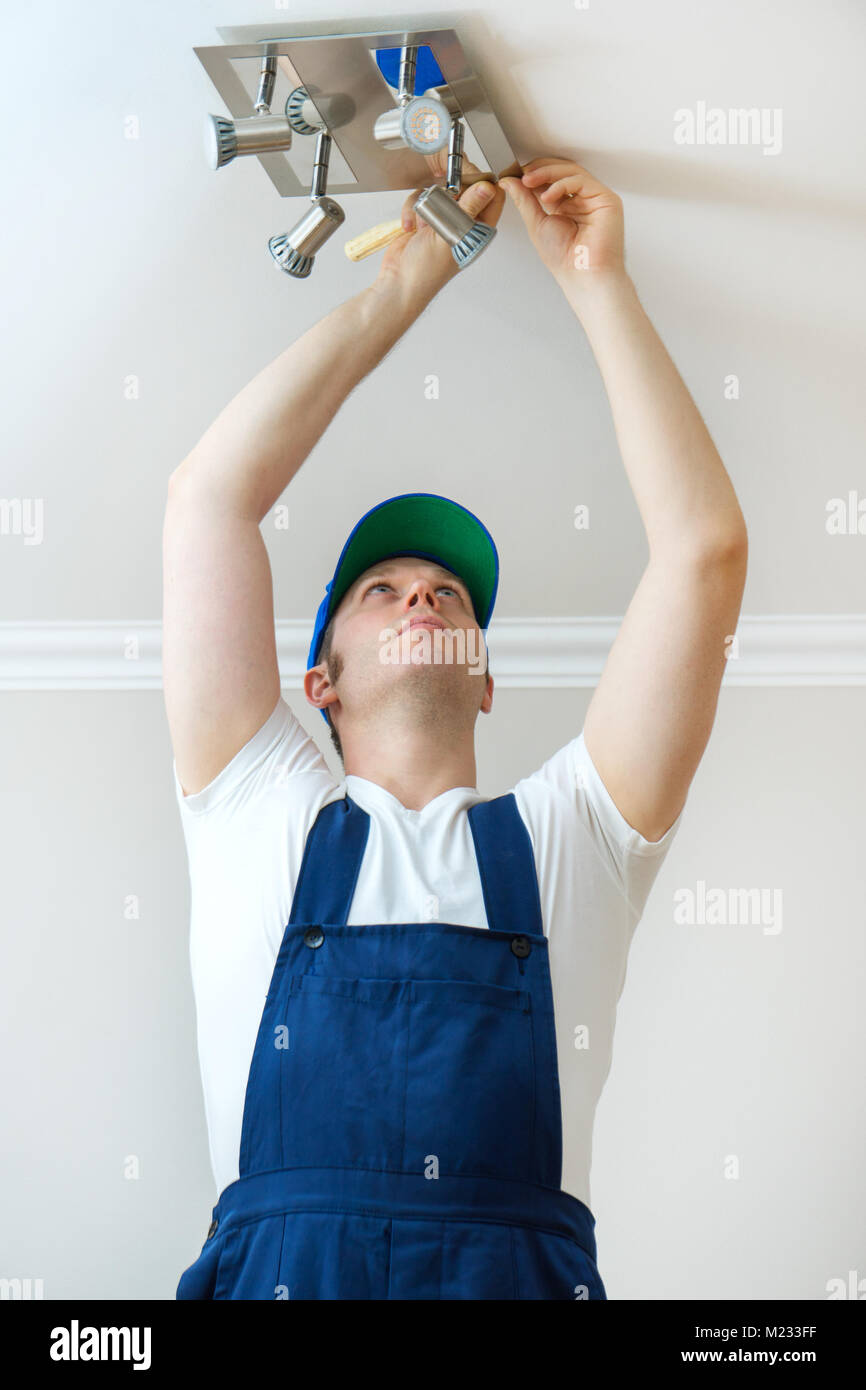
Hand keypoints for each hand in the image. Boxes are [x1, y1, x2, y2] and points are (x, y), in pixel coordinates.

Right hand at [374, 150, 504, 308]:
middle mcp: (464, 223)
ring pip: (441, 190)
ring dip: (427, 203)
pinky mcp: (425, 216)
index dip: (484, 182)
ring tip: (424, 224)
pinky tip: (412, 227)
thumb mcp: (450, 237)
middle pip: (466, 188)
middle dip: (449, 192)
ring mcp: (444, 219)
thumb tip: (487, 187)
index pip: (493, 198)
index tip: (468, 176)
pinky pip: (422, 198)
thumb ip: (468, 209)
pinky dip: (413, 209)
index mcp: (478, 230)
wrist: (398, 279)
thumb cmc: (427, 270)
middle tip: (441, 200)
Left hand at [498, 157, 625, 294]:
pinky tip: (547, 195)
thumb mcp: (536, 224)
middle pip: (562, 171)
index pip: (551, 180)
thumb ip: (524, 201)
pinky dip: (561, 183)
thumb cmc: (566, 260)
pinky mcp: (606, 199)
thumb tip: (509, 182)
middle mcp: (582, 200)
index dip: (534, 174)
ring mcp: (595, 198)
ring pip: (571, 171)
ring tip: (528, 181)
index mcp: (567, 206)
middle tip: (521, 174)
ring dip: (547, 173)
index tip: (514, 174)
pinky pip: (582, 180)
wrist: (582, 276)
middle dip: (539, 169)